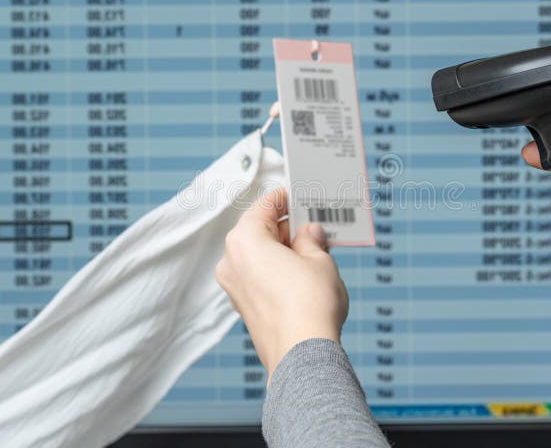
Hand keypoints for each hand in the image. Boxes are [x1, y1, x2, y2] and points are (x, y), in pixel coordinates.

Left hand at [216, 187, 348, 379]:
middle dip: (289, 227)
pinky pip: (260, 276)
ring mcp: (235, 287)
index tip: (302, 196)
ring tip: (316, 248)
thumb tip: (309, 233)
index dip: (287, 198)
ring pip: (260, 256)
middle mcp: (232, 261)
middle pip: (260, 231)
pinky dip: (279, 269)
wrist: (302, 354)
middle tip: (316, 224)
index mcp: (244, 239)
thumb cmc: (309, 304)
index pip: (265, 206)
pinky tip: (304, 271)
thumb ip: (311, 241)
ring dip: (285, 249)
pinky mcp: (244, 307)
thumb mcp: (319, 260)